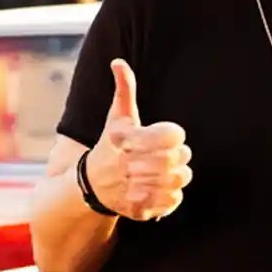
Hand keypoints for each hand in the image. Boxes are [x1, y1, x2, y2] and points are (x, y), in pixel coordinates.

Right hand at [85, 59, 191, 220]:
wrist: (92, 185)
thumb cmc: (111, 146)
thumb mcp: (117, 118)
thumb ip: (123, 90)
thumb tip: (119, 61)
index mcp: (127, 140)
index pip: (173, 135)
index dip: (175, 135)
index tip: (169, 136)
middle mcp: (127, 165)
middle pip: (178, 158)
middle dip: (179, 155)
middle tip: (171, 156)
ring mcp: (133, 189)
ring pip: (178, 180)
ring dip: (179, 175)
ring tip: (170, 171)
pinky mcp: (139, 209)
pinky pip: (173, 201)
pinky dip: (172, 195)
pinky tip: (162, 188)